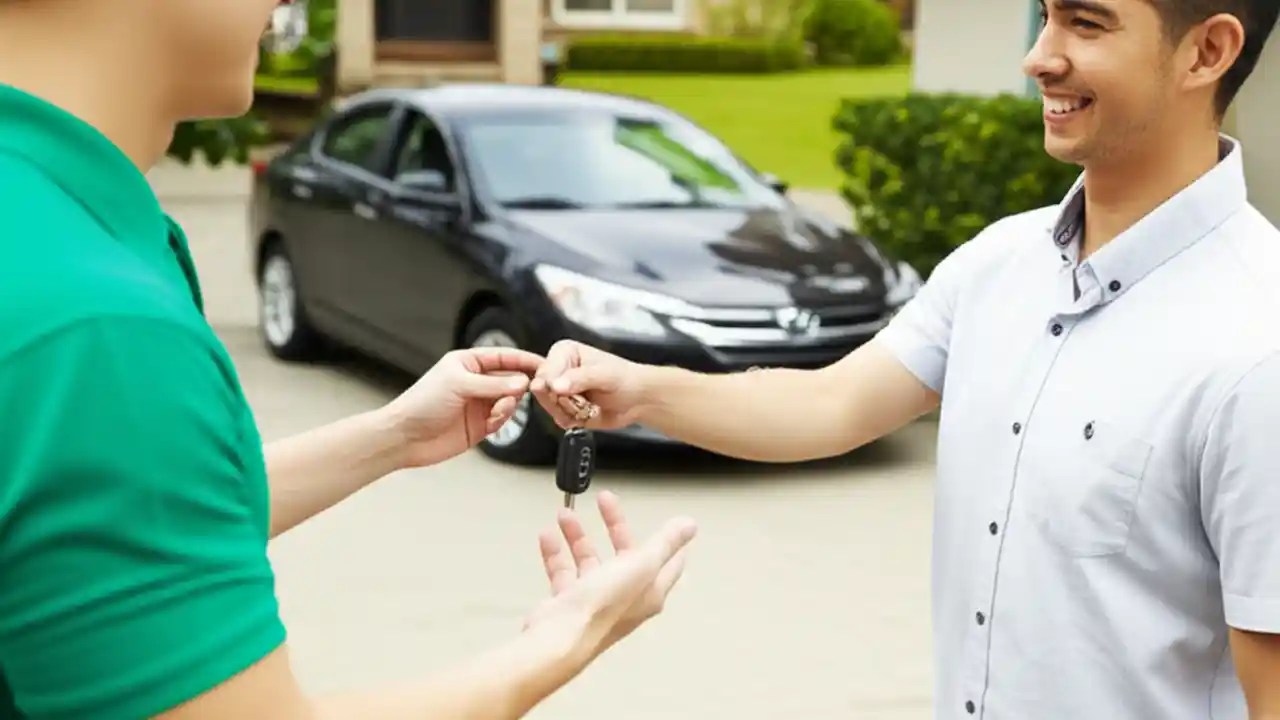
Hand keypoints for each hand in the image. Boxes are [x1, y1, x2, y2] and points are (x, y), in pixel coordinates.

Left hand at [383, 348, 542, 467]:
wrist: (405, 437)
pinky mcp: (480, 425)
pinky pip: (502, 418)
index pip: (504, 357)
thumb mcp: (459, 385)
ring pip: (510, 400)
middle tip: (531, 389)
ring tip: (499, 409)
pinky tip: (493, 421)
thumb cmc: (422, 403)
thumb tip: (522, 382)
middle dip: (521, 384)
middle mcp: (476, 382)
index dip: (524, 359)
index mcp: (468, 363)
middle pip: (511, 379)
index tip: (544, 364)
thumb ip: (493, 384)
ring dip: (510, 404)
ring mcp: (479, 404)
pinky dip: (503, 418)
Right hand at [524, 491, 696, 664]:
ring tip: (566, 516)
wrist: (559, 636)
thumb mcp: (642, 565)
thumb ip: (665, 543)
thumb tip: (689, 525)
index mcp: (649, 591)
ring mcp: (595, 600)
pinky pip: (562, 571)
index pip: (666, 563)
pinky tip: (549, 538)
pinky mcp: (568, 603)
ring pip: (590, 560)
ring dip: (578, 536)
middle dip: (614, 524)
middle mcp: (624, 597)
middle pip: (624, 554)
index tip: (665, 524)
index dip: (668, 542)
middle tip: (605, 502)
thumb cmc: (602, 609)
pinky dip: (555, 553)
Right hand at [529, 340, 649, 430]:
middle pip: (541, 390)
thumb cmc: (626, 379)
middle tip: (581, 400)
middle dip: (562, 400)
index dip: (550, 384)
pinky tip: (589, 412)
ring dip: (570, 411)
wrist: (638, 400)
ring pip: (549, 407)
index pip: (544, 370)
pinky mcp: (564, 409)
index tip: (561, 391)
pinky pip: (559, 419)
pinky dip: (574, 420)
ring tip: (590, 405)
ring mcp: (559, 391)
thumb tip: (556, 385)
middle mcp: (557, 370)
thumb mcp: (605, 375)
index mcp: (563, 352)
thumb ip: (580, 379)